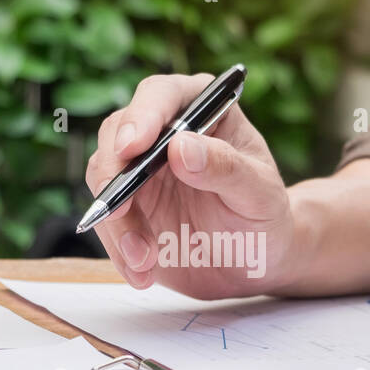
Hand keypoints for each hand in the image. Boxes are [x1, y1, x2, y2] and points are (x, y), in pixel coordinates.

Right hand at [85, 74, 296, 297]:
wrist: (255, 262)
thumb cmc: (265, 217)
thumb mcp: (259, 194)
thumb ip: (225, 168)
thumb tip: (181, 147)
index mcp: (203, 110)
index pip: (161, 96)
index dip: (142, 117)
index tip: (133, 148)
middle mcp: (164, 131)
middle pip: (117, 135)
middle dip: (114, 176)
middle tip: (121, 211)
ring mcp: (141, 168)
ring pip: (104, 180)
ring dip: (117, 223)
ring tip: (145, 260)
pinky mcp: (128, 205)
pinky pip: (107, 220)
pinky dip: (118, 248)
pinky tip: (142, 272)